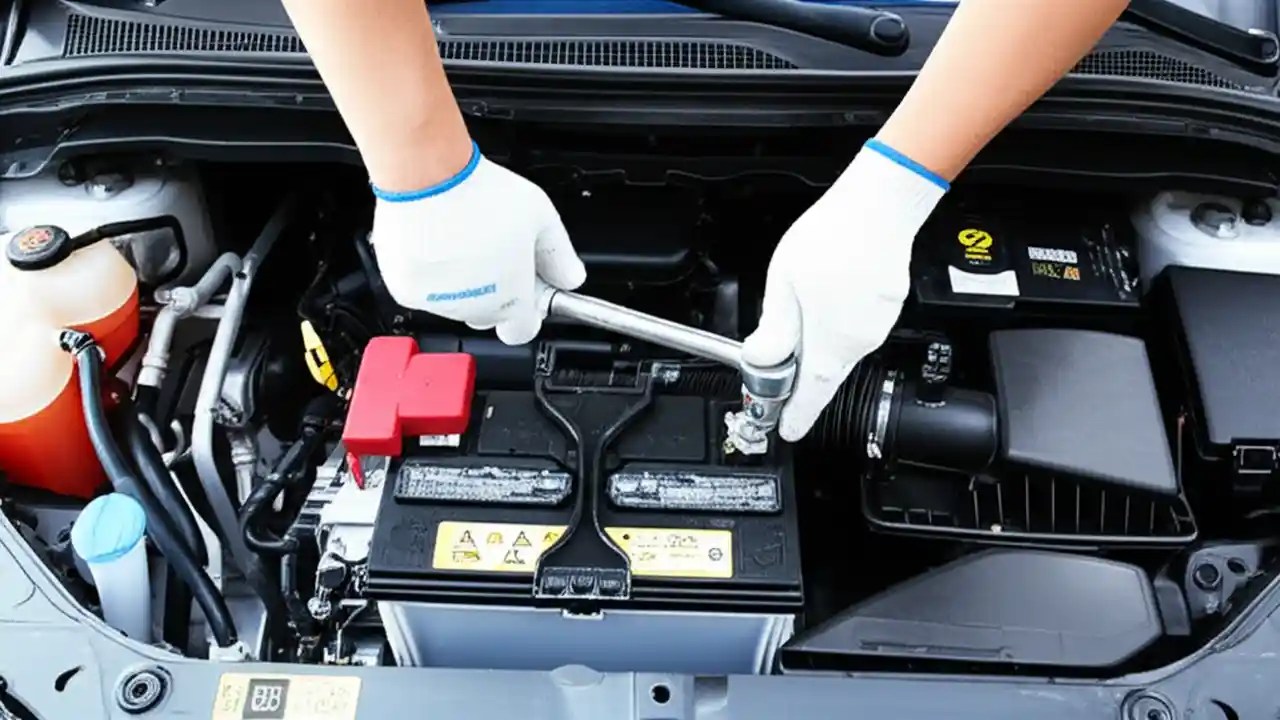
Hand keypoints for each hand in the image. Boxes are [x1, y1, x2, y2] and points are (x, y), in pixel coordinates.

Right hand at [370, 142, 586, 344]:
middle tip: (492, 253)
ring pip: (453, 302)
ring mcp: (435, 302)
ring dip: (460, 282)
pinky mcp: (404, 289)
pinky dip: (429, 274)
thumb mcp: (541, 217)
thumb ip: (560, 254)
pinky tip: (435, 242)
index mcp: (510, 299)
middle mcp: (471, 308)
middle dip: (493, 292)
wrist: (425, 177)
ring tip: (461, 239)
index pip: (523, 330)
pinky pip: (423, 290)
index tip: (526, 288)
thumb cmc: (479, 194)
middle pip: (487, 316)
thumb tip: (571, 277)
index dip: (527, 310)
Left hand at [742, 139, 948, 441]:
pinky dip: (836, 318)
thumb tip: (761, 360)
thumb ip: (773, 330)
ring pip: (839, 344)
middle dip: (799, 369)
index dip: (797, 416)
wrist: (880, 204)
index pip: (812, 395)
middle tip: (776, 358)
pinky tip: (826, 291)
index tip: (788, 431)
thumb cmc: (833, 238)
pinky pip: (855, 324)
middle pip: (823, 369)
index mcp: (832, 344)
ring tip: (800, 303)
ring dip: (817, 336)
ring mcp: (878, 323)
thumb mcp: (783, 285)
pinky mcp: (888, 305)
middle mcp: (860, 341)